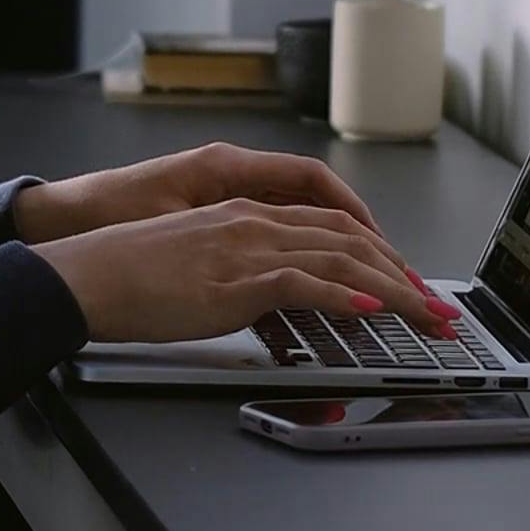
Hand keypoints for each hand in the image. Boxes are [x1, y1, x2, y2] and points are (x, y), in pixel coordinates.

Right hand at [14, 142, 454, 344]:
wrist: (90, 274)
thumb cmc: (134, 275)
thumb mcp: (201, 272)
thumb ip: (246, 284)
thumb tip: (281, 316)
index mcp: (247, 214)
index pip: (331, 225)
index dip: (380, 253)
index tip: (410, 283)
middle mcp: (255, 221)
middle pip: (349, 239)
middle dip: (403, 274)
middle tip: (438, 307)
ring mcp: (248, 246)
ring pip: (339, 257)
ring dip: (393, 288)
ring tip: (426, 313)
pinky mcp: (236, 277)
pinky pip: (303, 281)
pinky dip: (345, 294)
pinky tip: (372, 309)